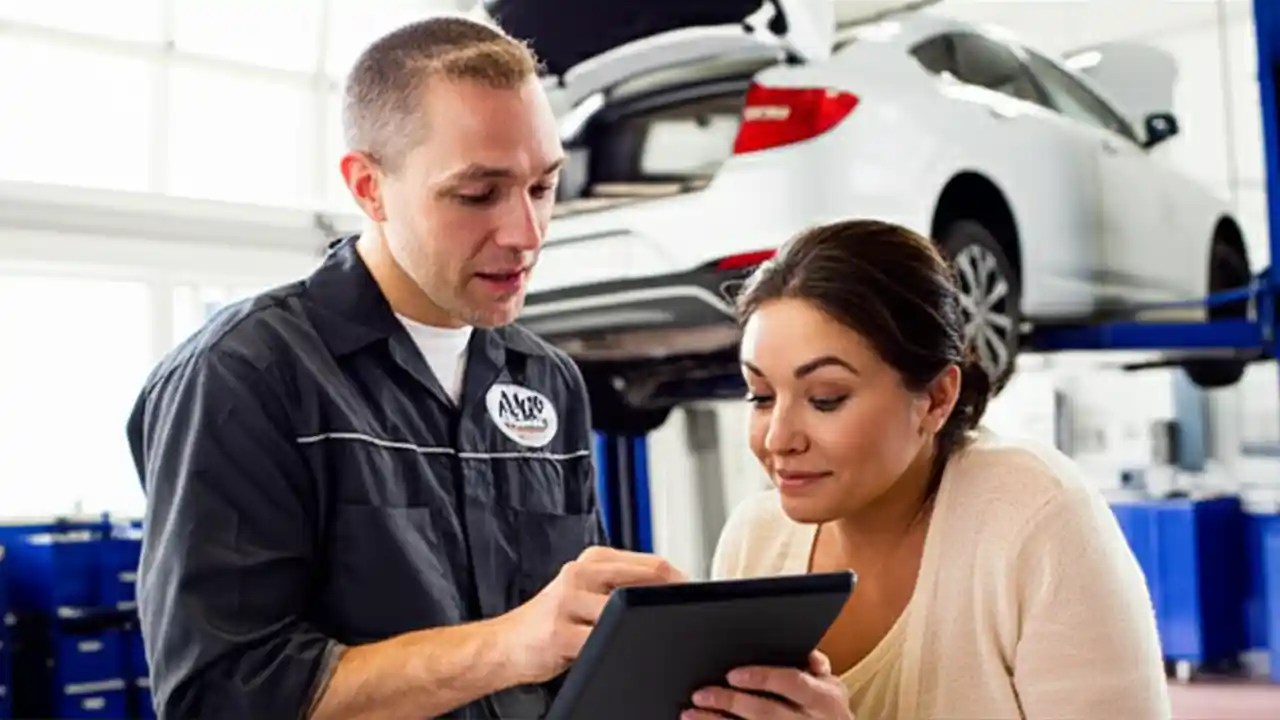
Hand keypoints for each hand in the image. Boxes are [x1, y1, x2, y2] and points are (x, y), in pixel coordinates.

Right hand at [496, 545, 685, 684]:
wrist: (504, 645)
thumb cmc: (551, 622)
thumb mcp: (585, 593)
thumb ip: (620, 587)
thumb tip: (671, 592)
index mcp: (592, 559)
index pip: (651, 564)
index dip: (680, 583)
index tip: (696, 600)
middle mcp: (581, 572)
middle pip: (647, 578)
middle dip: (671, 601)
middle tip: (687, 619)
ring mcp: (569, 600)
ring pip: (625, 609)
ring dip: (647, 625)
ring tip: (657, 636)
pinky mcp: (560, 632)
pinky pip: (601, 639)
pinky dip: (620, 646)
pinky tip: (627, 652)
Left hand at [683, 650, 852, 719]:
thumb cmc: (829, 714)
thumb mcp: (832, 689)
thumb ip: (816, 668)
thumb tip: (806, 654)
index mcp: (823, 699)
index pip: (792, 683)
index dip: (762, 677)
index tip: (732, 674)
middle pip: (766, 712)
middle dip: (730, 702)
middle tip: (701, 694)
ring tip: (690, 715)